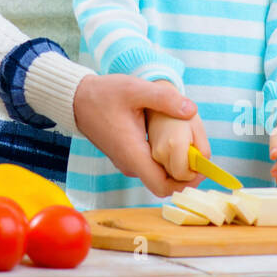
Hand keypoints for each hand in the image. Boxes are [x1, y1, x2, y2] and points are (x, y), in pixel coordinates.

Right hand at [73, 74, 201, 197]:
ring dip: (175, 164)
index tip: (200, 167)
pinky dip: (164, 158)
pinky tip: (171, 138)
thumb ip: (164, 98)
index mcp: (132, 154)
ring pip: (157, 173)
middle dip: (185, 172)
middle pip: (163, 182)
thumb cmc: (103, 94)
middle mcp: (129, 163)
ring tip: (188, 143)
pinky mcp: (125, 155)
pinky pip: (149, 164)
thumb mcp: (135, 89)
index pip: (163, 186)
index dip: (185, 183)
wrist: (76, 99)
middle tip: (199, 153)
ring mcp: (126, 161)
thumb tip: (192, 110)